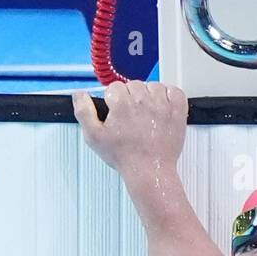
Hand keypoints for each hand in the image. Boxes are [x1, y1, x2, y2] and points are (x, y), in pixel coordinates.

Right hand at [73, 81, 188, 178]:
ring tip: (145, 114)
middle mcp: (143, 100)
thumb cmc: (124, 156)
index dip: (113, 100)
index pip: (114, 87)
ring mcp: (162, 104)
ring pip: (153, 86)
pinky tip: (161, 108)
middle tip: (130, 118)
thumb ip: (83, 111)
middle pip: (133, 85)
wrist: (149, 170)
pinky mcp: (177, 110)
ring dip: (149, 96)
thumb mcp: (94, 136)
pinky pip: (174, 91)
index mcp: (122, 103)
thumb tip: (79, 94)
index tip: (116, 113)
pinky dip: (168, 96)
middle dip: (130, 98)